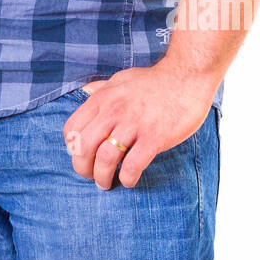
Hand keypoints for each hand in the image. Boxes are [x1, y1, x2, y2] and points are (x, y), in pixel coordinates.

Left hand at [62, 63, 216, 188]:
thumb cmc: (153, 81)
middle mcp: (113, 111)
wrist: (187, 76)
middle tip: (90, 176)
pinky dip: (127, 178)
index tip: (81, 156)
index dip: (72, 147)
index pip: (72, 128)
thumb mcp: (120, 79)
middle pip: (84, 147)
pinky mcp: (154, 137)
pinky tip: (129, 180)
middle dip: (82, 168)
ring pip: (105, 159)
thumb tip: (85, 92)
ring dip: (102, 177)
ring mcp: (134, 124)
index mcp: (102, 98)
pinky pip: (133, 165)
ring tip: (106, 183)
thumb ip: (101, 89)